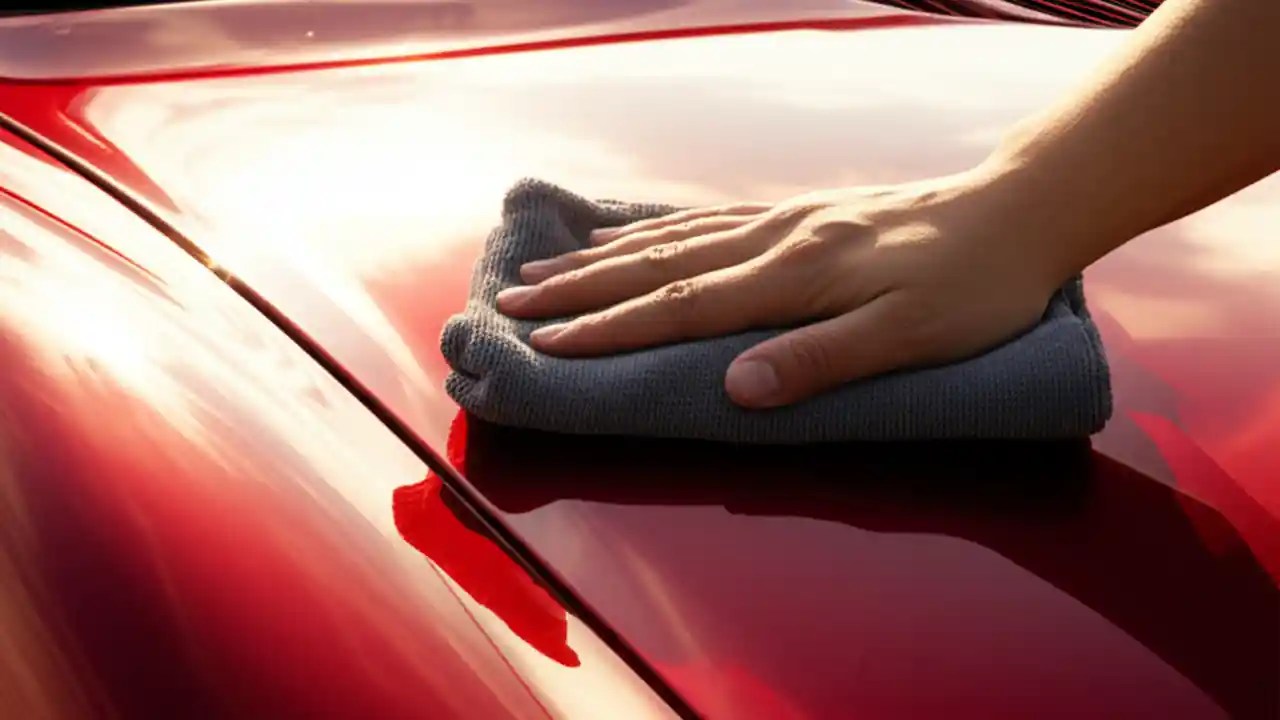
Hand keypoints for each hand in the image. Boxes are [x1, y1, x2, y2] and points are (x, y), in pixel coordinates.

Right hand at [496, 169, 1066, 408]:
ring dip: (605, 257)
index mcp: (796, 274)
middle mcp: (776, 239)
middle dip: (583, 288)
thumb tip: (734, 387)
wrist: (1019, 210)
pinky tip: (633, 235)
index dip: (612, 329)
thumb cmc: (975, 284)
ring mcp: (784, 221)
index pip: (683, 306)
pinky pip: (707, 219)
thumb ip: (821, 360)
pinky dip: (655, 229)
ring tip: (549, 267)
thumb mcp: (911, 335)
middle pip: (658, 264)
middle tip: (514, 299)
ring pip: (674, 237)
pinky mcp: (799, 214)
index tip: (549, 342)